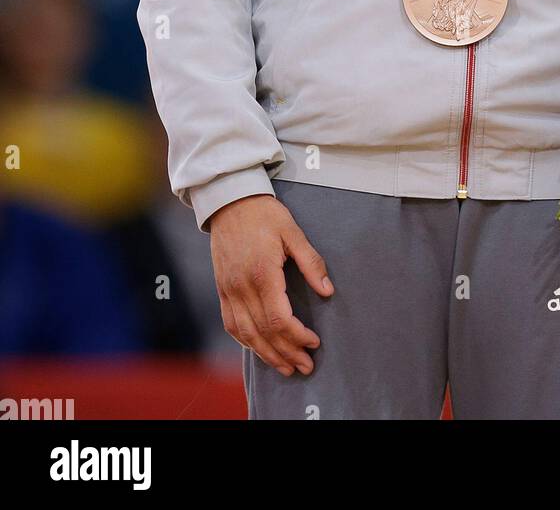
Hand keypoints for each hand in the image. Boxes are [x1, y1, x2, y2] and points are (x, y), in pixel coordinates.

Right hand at [209, 194, 333, 375]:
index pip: (279, 319)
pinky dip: (246, 342)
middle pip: (263, 333)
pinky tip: (260, 350)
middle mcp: (241, 287)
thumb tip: (327, 291)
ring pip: (246, 335)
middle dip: (286, 354)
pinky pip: (231, 324)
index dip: (297, 336)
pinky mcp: (222, 289)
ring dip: (267, 355)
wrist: (230, 201)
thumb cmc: (264, 214)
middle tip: (306, 366)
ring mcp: (228, 290)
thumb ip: (311, 262)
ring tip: (286, 367)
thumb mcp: (293, 232)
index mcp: (262, 274)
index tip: (314, 342)